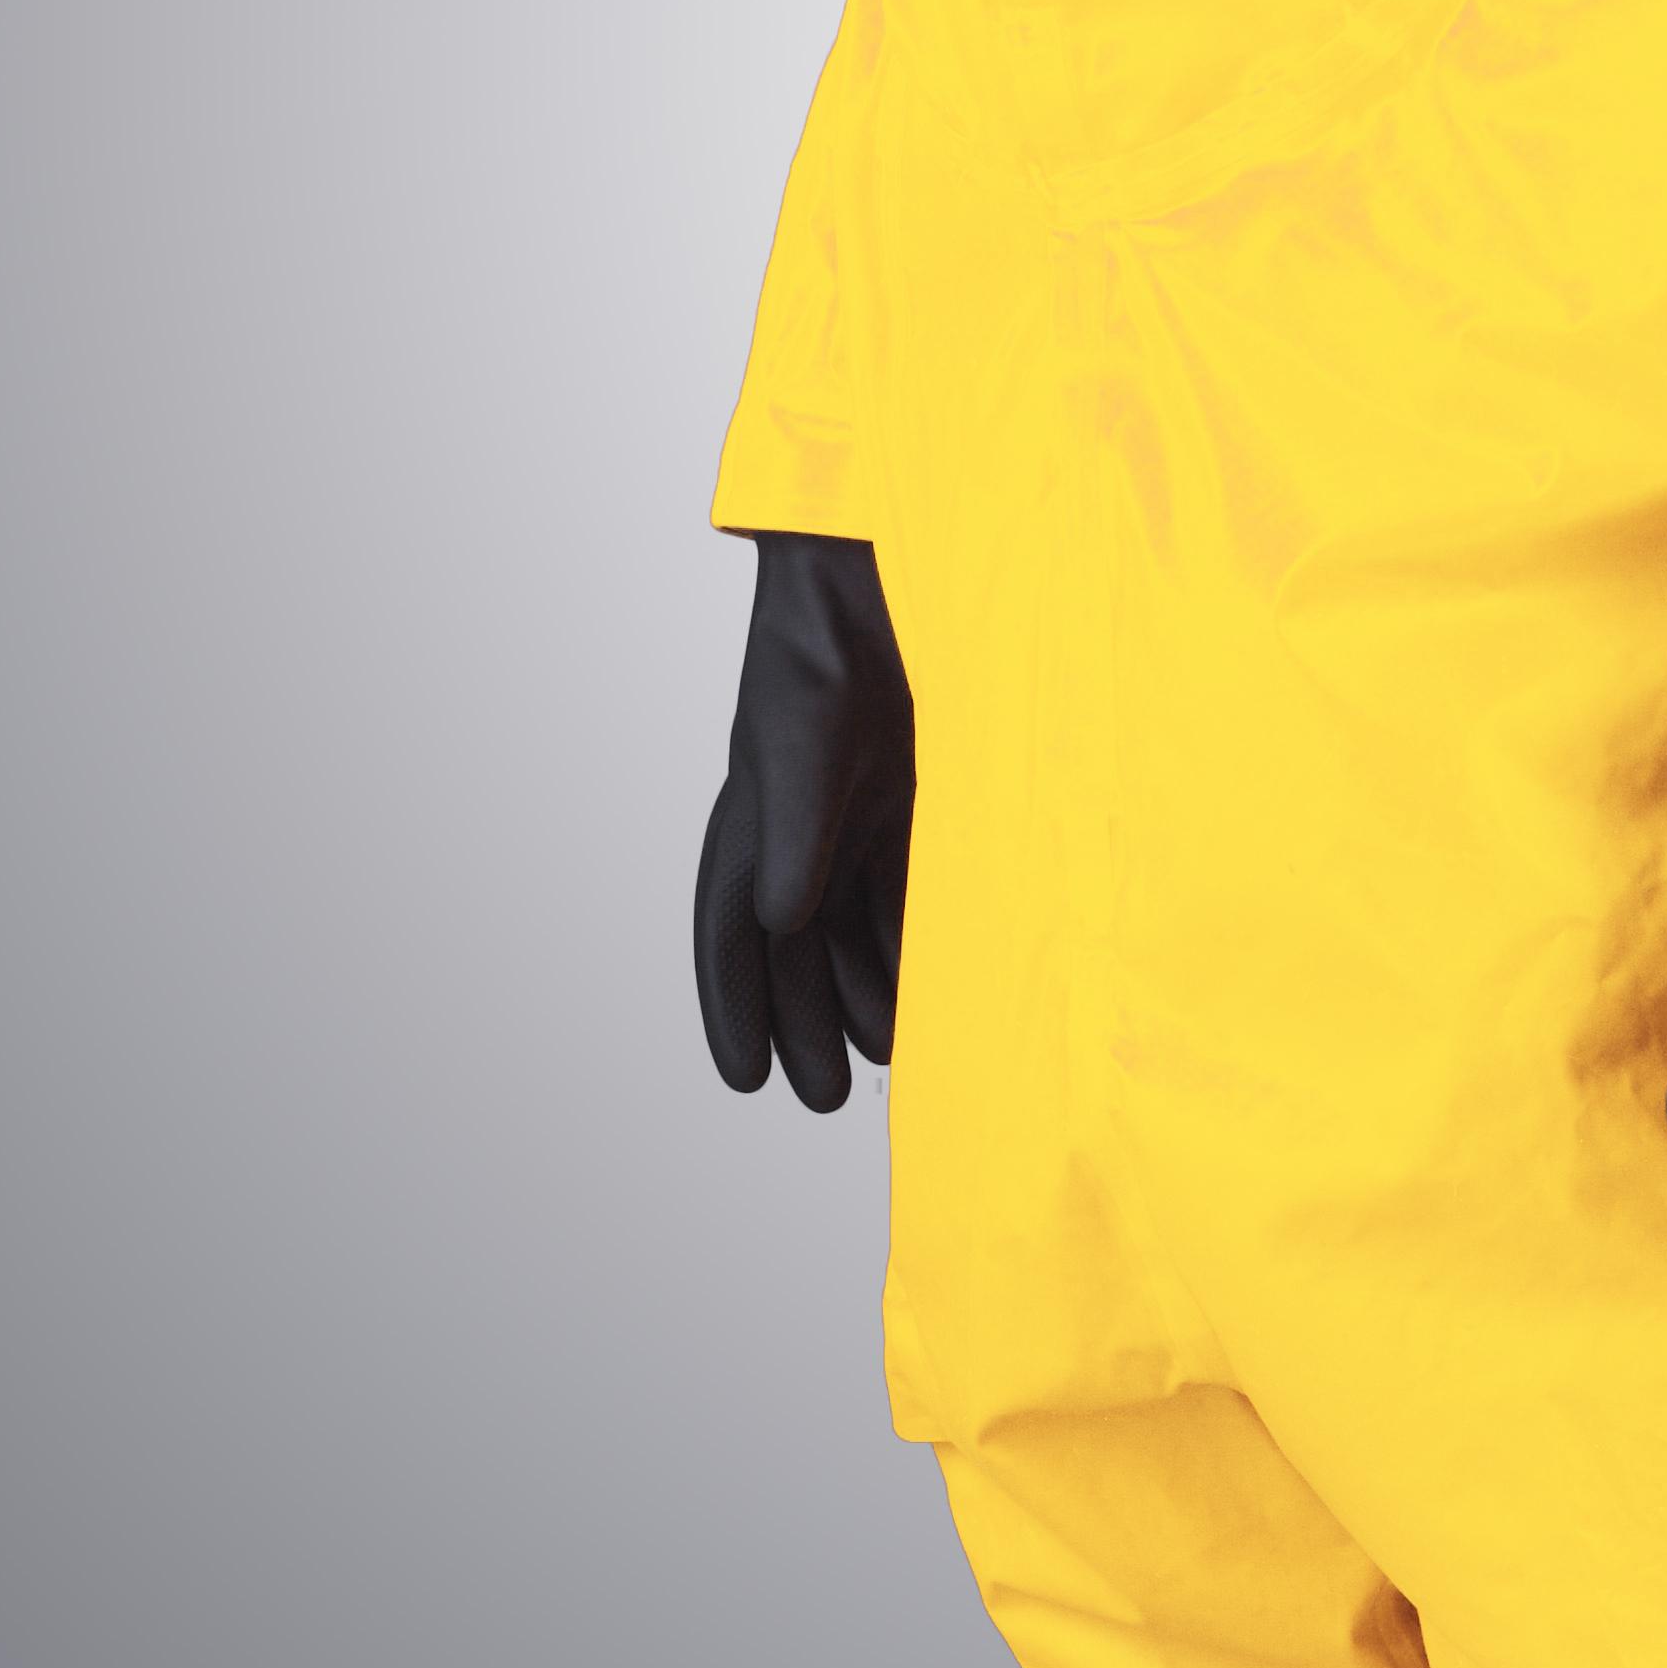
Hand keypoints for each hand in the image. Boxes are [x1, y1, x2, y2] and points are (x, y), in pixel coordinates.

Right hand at [694, 533, 914, 1110]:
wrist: (894, 570)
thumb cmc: (830, 639)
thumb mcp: (806, 738)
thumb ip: (798, 832)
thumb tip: (781, 921)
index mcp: (753, 816)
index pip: (729, 932)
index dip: (732, 1007)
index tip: (745, 1080)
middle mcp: (800, 828)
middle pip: (792, 950)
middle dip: (803, 1022)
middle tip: (823, 1097)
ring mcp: (859, 815)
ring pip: (853, 930)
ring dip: (864, 992)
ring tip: (889, 1056)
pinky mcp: (914, 798)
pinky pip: (907, 889)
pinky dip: (914, 941)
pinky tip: (937, 987)